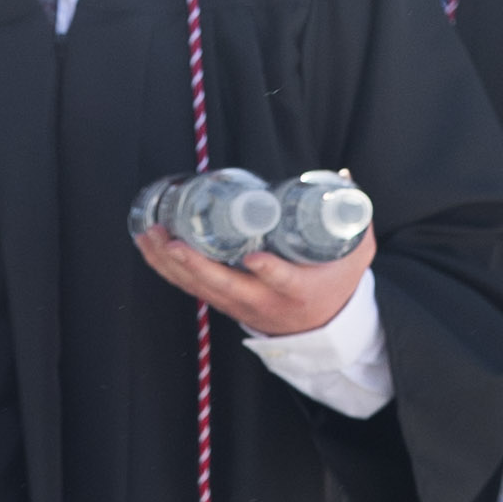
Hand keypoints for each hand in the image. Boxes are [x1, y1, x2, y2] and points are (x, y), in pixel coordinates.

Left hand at [139, 219, 373, 337]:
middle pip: (224, 286)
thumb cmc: (335, 283)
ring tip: (151, 235)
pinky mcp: (222, 302)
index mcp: (299, 289)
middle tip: (174, 241)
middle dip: (196, 265)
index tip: (256, 259)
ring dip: (170, 264)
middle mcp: (263, 301)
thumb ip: (352, 217)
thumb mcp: (354, 254)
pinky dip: (166, 269)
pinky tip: (148, 247)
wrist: (321, 326)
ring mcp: (238, 304)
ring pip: (199, 287)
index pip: (281, 281)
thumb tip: (343, 175)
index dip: (268, 272)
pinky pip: (189, 287)